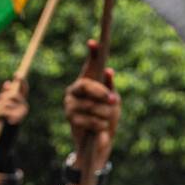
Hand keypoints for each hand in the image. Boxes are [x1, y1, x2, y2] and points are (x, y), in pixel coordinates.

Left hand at [0, 78, 28, 124]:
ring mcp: (22, 112)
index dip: (22, 81)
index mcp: (22, 101)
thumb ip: (5, 92)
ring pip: (7, 102)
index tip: (17, 74)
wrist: (2, 132)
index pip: (24, 89)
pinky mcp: (17, 118)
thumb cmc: (2, 115)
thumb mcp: (1, 102)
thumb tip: (8, 82)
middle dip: (4, 96)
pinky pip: (4, 110)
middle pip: (13, 94)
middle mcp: (25, 106)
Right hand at [65, 39, 120, 165]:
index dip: (91, 54)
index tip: (94, 42)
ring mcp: (70, 104)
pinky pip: (89, 119)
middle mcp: (74, 90)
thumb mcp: (113, 100)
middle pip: (86, 85)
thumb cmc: (107, 116)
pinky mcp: (71, 119)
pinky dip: (100, 124)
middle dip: (101, 93)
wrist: (100, 141)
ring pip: (90, 104)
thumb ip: (110, 86)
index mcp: (86, 82)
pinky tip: (102, 127)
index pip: (88, 65)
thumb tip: (108, 70)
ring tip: (107, 118)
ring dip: (104, 113)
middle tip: (114, 100)